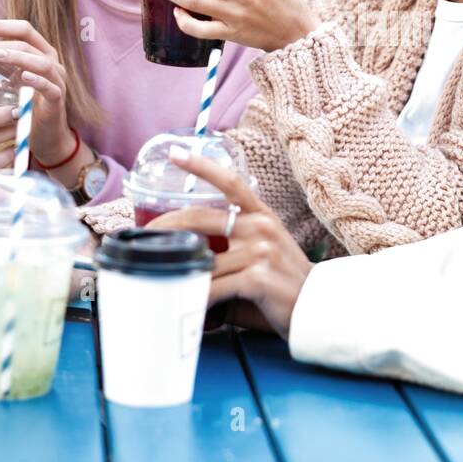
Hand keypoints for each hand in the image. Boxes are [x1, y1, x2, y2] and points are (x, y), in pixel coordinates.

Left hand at [0, 19, 73, 167]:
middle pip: (27, 43)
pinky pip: (51, 88)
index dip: (0, 25)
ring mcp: (57, 81)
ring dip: (16, 56)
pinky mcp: (58, 101)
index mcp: (40, 52)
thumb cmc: (26, 102)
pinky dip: (38, 81)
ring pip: (41, 62)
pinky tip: (23, 76)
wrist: (45, 134)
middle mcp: (52, 62)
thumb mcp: (10, 78)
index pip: (23, 29)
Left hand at [147, 147, 312, 337]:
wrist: (318, 308)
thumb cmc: (283, 284)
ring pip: (203, 260)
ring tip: (161, 279)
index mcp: (261, 216)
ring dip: (180, 273)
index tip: (174, 153)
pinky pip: (215, 286)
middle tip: (144, 235)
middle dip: (165, 226)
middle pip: (200, 218)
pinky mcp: (258, 278)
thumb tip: (190, 259)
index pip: (230, 182)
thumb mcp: (262, 253)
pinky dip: (197, 296)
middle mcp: (261, 227)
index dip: (200, 166)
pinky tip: (188, 303)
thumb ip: (231, 249)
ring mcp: (260, 251)